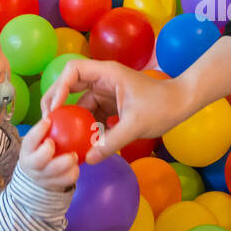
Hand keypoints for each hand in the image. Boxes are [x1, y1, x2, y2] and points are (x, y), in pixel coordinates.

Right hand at [17, 117, 78, 190]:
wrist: (39, 176)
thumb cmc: (42, 149)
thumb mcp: (41, 138)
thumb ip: (48, 127)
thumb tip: (60, 103)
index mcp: (28, 149)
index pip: (30, 139)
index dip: (38, 131)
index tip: (48, 121)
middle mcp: (32, 164)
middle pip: (38, 160)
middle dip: (48, 151)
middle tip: (58, 142)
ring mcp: (42, 177)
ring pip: (54, 172)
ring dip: (65, 163)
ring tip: (74, 155)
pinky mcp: (54, 185)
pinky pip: (67, 179)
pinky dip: (73, 172)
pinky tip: (77, 166)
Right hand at [40, 58, 192, 163]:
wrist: (182, 104)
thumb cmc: (162, 107)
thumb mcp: (136, 125)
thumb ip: (112, 142)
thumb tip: (88, 159)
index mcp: (107, 73)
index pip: (73, 70)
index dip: (59, 88)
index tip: (56, 110)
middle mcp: (103, 79)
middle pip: (69, 85)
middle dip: (57, 103)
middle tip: (48, 126)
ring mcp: (106, 92)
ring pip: (79, 103)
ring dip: (71, 120)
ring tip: (61, 139)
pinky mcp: (110, 104)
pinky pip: (91, 114)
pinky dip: (85, 127)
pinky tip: (80, 144)